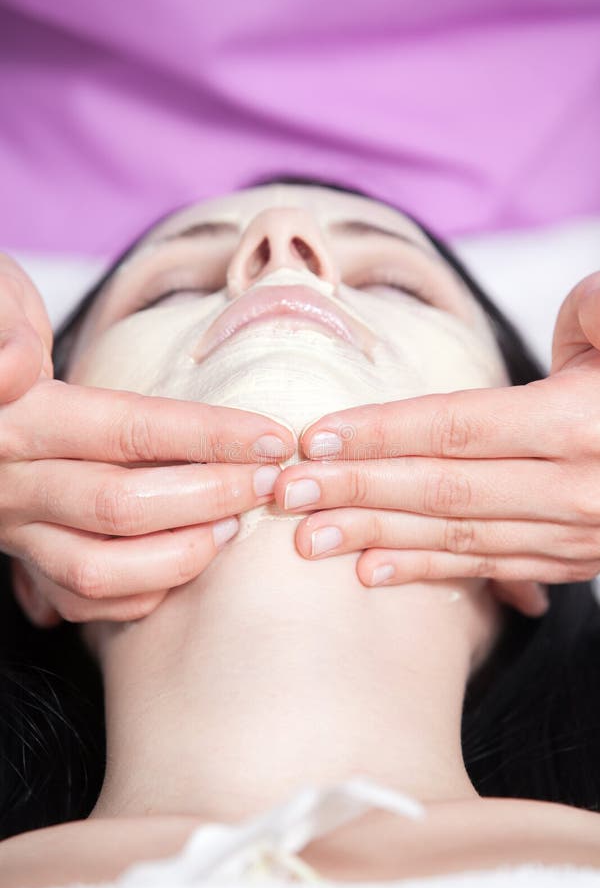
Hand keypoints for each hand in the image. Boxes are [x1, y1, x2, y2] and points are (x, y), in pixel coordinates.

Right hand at [0, 256, 294, 624]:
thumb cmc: (1, 332)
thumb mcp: (3, 300)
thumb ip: (9, 324)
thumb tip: (15, 369)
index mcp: (18, 418)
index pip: (128, 430)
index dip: (209, 436)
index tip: (272, 439)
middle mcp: (13, 482)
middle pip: (121, 506)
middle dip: (212, 496)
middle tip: (267, 481)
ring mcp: (16, 528)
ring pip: (97, 569)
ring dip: (179, 554)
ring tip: (232, 526)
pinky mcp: (22, 560)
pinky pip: (79, 598)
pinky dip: (141, 591)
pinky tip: (185, 561)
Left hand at [275, 271, 599, 616]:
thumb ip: (592, 316)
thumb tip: (555, 334)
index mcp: (582, 423)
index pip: (458, 426)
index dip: (380, 433)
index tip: (313, 437)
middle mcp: (576, 487)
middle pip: (441, 488)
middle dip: (356, 491)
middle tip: (283, 494)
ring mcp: (575, 533)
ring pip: (457, 536)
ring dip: (377, 537)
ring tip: (309, 539)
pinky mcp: (574, 556)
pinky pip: (490, 566)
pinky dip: (428, 569)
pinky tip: (373, 571)